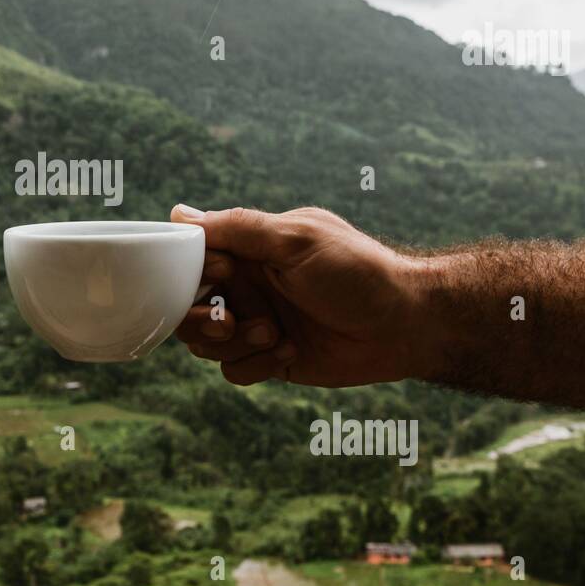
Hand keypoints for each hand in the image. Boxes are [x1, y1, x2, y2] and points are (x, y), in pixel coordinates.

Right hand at [170, 204, 423, 386]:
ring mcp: (256, 323)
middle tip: (231, 320)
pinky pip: (233, 371)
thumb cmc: (358, 271)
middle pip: (188, 306)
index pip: (191, 259)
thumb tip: (178, 214)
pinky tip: (289, 351)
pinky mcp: (269, 358)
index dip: (193, 273)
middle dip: (202, 318)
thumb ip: (238, 228)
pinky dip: (255, 364)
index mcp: (249, 249)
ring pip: (205, 343)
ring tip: (274, 334)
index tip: (226, 274)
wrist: (406, 324)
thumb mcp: (296, 239)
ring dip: (234, 343)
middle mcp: (247, 285)